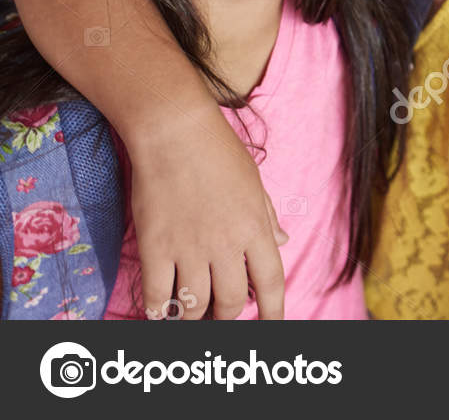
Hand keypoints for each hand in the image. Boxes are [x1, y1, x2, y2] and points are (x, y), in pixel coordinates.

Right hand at [127, 117, 287, 319]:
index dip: (273, 311)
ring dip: (195, 317)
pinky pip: (158, 295)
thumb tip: (284, 241)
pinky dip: (159, 311)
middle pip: (232, 302)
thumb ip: (268, 216)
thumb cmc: (219, 152)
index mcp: (256, 228)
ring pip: (196, 305)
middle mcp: (226, 245)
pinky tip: (161, 313)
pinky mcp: (156, 247)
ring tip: (193, 316)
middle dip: (229, 318)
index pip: (272, 282)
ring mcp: (189, 248)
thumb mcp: (255, 182)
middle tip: (223, 318)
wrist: (175, 133)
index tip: (272, 325)